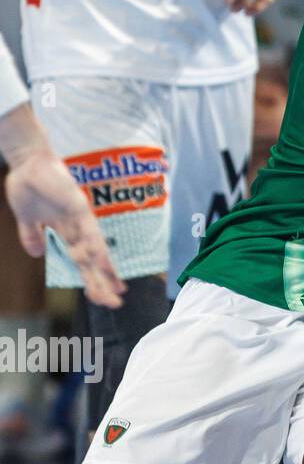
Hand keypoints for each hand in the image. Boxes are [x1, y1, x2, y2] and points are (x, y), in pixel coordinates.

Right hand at [4, 148, 124, 307]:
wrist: (28, 161)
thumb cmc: (29, 185)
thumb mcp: (27, 218)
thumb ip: (32, 236)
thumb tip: (37, 255)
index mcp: (67, 231)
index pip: (85, 260)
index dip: (97, 277)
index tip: (108, 294)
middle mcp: (79, 227)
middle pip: (94, 260)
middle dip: (104, 282)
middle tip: (116, 302)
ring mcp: (80, 217)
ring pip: (94, 249)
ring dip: (102, 270)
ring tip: (111, 290)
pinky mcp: (77, 205)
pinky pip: (86, 228)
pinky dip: (92, 244)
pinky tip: (97, 259)